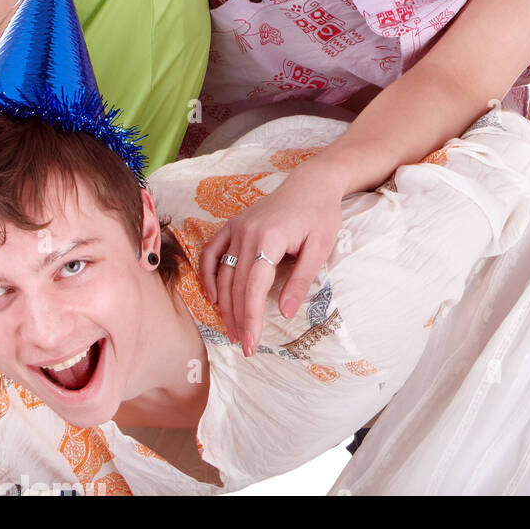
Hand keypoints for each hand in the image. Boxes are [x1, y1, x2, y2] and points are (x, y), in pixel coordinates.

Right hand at [198, 157, 346, 356]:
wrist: (312, 182)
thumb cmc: (320, 214)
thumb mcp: (320, 247)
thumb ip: (300, 280)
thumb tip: (285, 313)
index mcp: (270, 238)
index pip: (254, 288)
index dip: (251, 318)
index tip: (251, 344)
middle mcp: (248, 232)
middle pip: (237, 285)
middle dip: (239, 319)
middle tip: (245, 346)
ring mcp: (237, 227)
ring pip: (224, 273)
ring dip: (226, 305)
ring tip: (233, 330)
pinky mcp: (233, 224)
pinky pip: (212, 252)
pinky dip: (209, 275)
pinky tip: (213, 298)